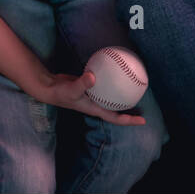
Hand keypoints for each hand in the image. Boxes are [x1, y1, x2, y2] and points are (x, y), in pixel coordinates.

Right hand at [34, 71, 148, 125]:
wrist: (50, 87)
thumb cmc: (61, 92)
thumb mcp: (72, 89)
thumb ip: (83, 83)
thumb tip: (93, 76)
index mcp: (96, 109)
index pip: (116, 118)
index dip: (130, 121)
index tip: (143, 120)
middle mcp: (97, 105)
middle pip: (117, 110)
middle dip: (131, 110)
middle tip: (144, 101)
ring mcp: (94, 97)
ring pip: (112, 99)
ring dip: (123, 96)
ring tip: (136, 87)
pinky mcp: (91, 88)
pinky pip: (106, 86)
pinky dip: (113, 82)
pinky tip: (117, 72)